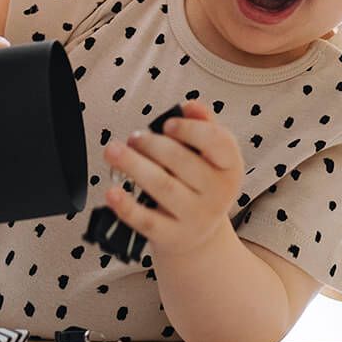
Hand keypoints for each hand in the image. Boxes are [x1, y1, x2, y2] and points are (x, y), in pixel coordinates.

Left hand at [101, 101, 242, 255]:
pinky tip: (112, 191)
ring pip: (162, 186)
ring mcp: (196, 218)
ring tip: (113, 151)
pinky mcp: (172, 236)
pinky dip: (126, 206)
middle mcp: (218, 194)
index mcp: (230, 168)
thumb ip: (203, 126)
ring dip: (134, 165)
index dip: (190, 129)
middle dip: (152, 144)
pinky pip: (146, 220)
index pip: (218, 142)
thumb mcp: (209, 157)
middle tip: (134, 138)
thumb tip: (190, 105)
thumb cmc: (199, 185)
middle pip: (182, 162)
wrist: (198, 236)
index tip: (167, 124)